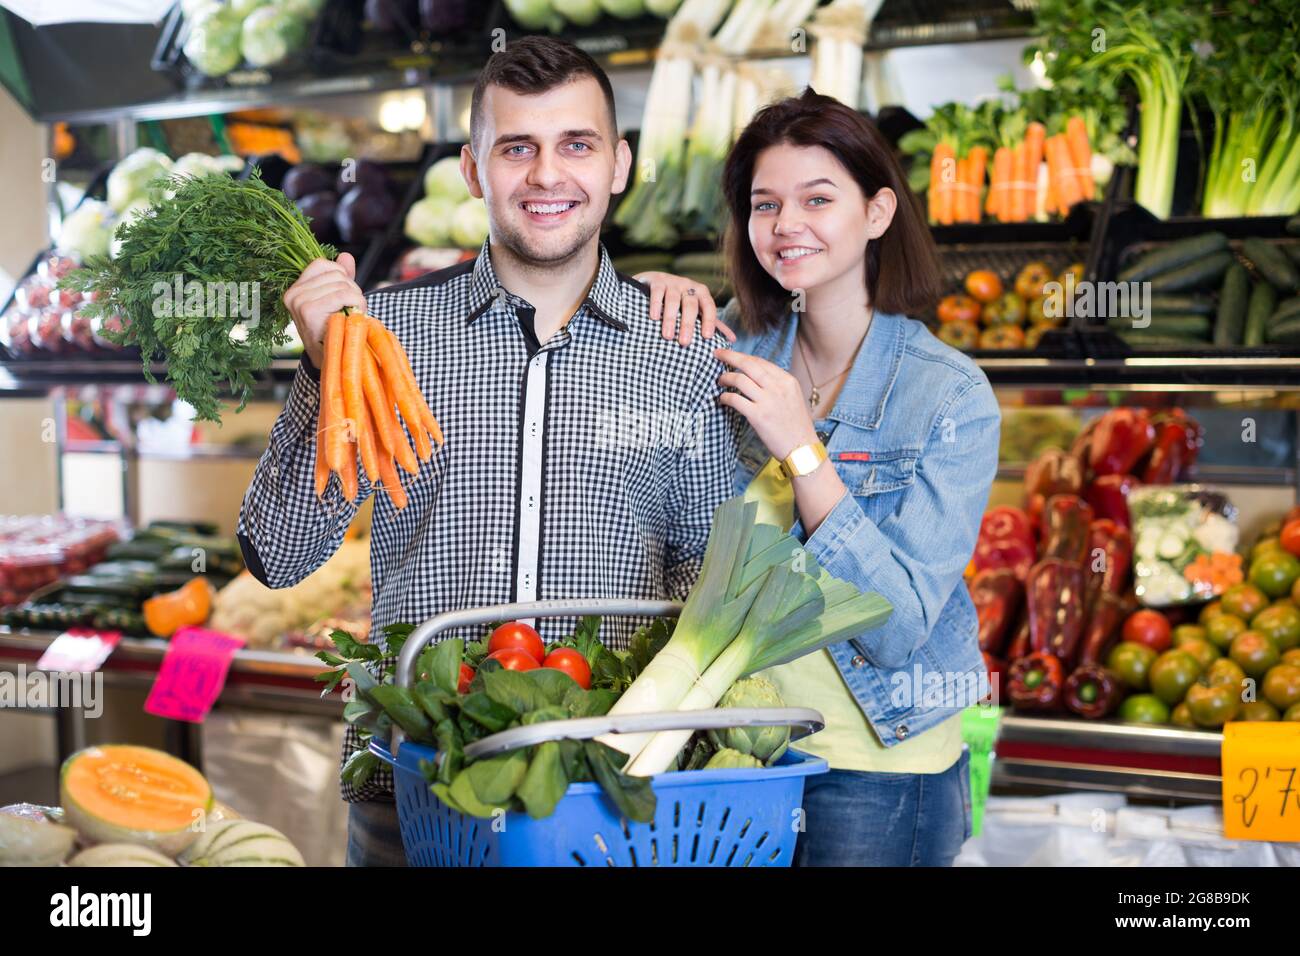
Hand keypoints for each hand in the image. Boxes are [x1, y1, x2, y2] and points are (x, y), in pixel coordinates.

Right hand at [282, 253, 366, 368]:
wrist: (331, 361)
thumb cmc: (335, 331)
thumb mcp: (337, 300)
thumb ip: (341, 277)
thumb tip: (345, 256)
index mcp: (295, 289)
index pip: (322, 264)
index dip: (341, 275)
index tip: (345, 296)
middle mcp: (293, 294)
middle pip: (335, 273)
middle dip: (352, 289)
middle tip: (352, 309)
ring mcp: (299, 302)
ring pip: (342, 283)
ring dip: (357, 298)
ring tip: (352, 315)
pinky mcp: (309, 311)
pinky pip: (343, 294)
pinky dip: (357, 303)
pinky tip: (353, 316)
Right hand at [634, 271, 735, 345]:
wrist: (655, 282)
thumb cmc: (680, 302)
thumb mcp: (697, 311)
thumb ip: (713, 324)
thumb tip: (732, 340)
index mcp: (701, 293)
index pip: (709, 306)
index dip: (709, 321)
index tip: (707, 337)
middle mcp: (688, 286)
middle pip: (691, 305)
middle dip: (688, 324)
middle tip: (684, 343)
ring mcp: (672, 282)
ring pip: (673, 299)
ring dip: (670, 319)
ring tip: (667, 336)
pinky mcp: (656, 281)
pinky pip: (657, 292)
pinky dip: (655, 304)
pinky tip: (653, 318)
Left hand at [714, 348, 817, 460]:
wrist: (802, 449)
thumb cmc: (796, 426)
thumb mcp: (793, 398)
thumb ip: (777, 385)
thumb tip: (755, 376)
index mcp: (788, 381)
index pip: (761, 362)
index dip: (743, 356)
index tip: (732, 355)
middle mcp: (778, 387)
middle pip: (748, 364)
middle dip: (730, 356)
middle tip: (717, 354)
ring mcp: (768, 401)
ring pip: (739, 379)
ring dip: (725, 377)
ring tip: (720, 380)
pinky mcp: (758, 416)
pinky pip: (735, 399)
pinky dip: (725, 397)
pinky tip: (722, 399)